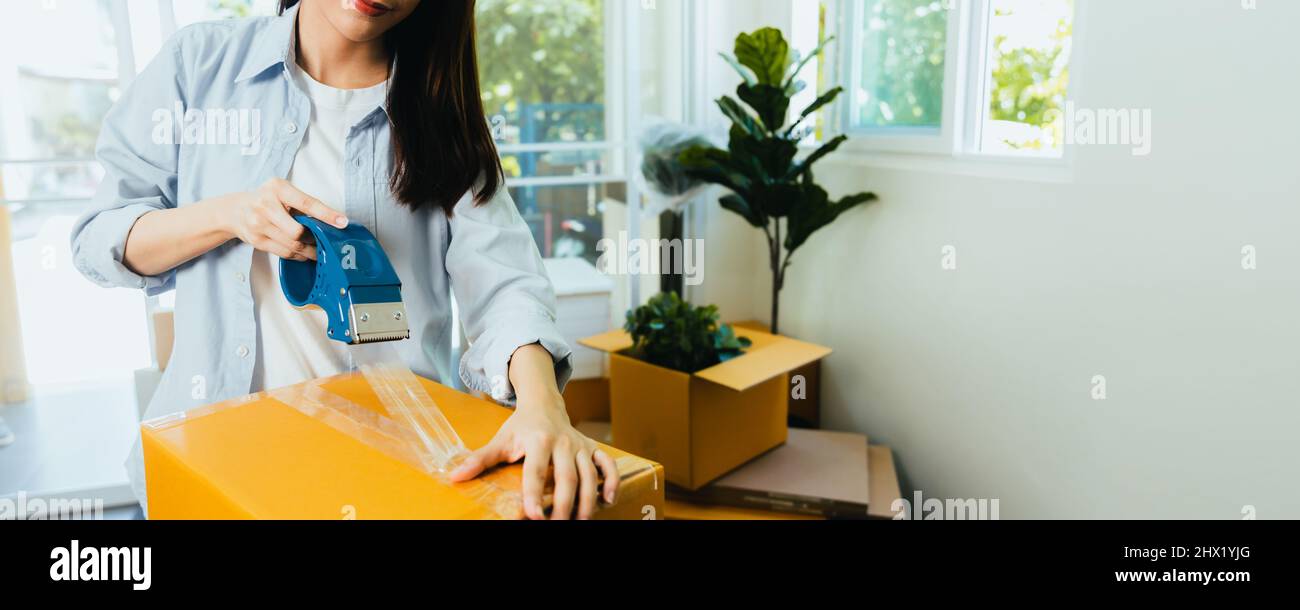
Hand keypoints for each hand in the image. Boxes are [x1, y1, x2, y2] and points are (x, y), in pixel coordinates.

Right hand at [221, 177, 347, 260]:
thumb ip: (302, 203)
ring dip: (309, 250)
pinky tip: (304, 252)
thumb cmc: (266, 199)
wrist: (235, 210)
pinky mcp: (257, 240)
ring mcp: (259, 224)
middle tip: (325, 240)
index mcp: (277, 188)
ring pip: (292, 245)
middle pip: (298, 231)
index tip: (342, 222)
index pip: (307, 203)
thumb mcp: (282, 191)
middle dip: (314, 238)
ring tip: (319, 249)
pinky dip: (298, 255)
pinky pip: (284, 253)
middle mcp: (266, 205)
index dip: (327, 214)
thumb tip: (330, 220)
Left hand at [449, 391, 620, 519]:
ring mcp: (580, 445)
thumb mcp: (500, 440)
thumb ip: (480, 459)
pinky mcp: (593, 448)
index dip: (533, 494)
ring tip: (581, 521)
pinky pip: (608, 464)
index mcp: (538, 439)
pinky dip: (612, 481)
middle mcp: (563, 441)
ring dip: (587, 500)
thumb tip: (455, 476)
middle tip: (556, 526)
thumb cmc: (520, 427)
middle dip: (562, 505)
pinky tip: (608, 501)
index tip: (530, 516)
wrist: (545, 403)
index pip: (536, 471)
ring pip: (590, 475)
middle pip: (567, 478)